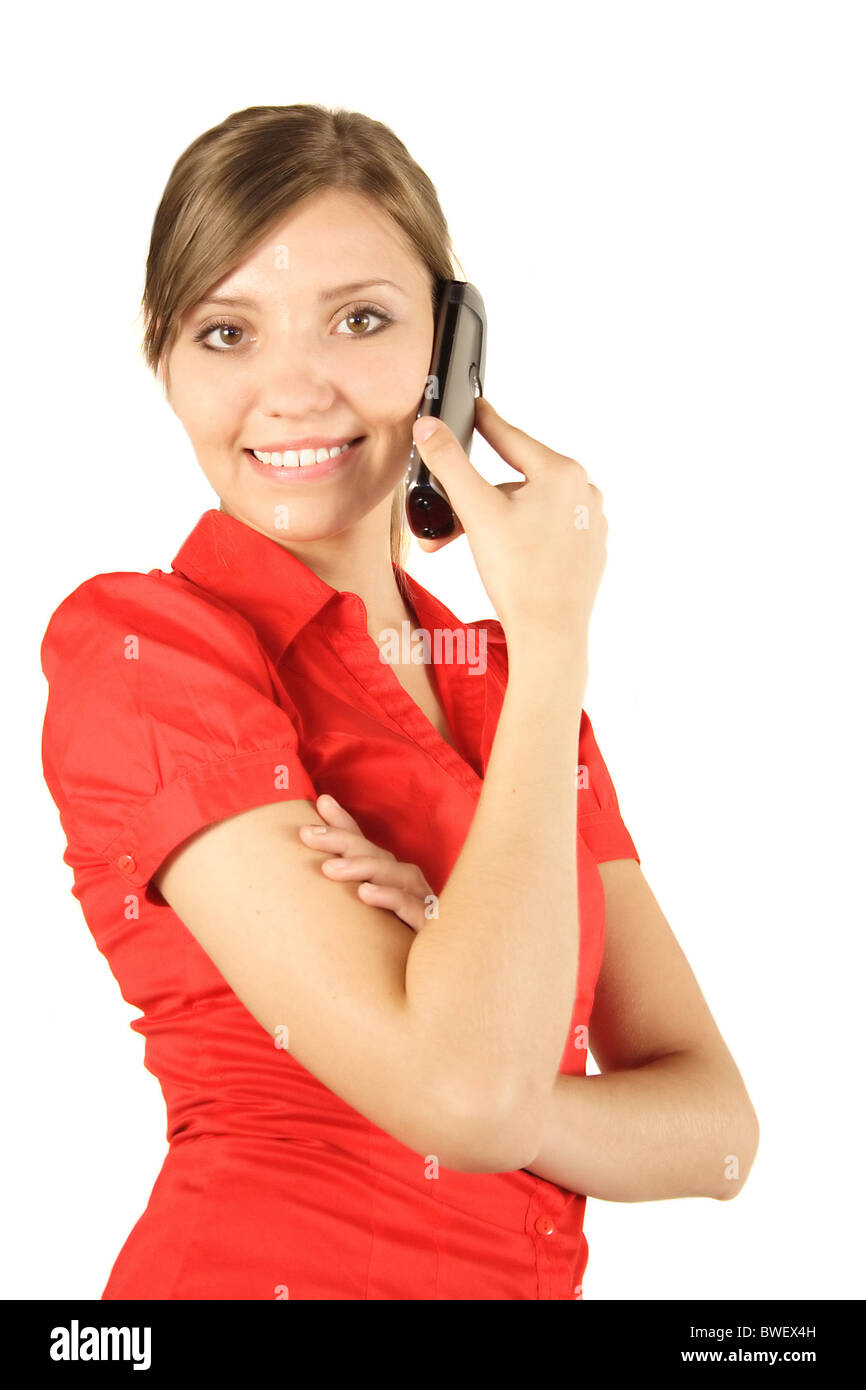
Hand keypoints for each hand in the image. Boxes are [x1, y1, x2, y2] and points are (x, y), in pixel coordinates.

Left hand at [298, 794, 434, 933]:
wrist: (440, 981)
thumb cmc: (397, 945)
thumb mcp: (368, 913)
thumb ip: (346, 887)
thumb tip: (312, 867)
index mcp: (391, 877)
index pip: (364, 844)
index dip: (343, 823)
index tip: (319, 802)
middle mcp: (408, 884)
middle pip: (374, 853)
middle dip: (340, 840)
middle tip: (306, 835)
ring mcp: (422, 902)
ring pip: (394, 874)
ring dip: (361, 867)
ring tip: (329, 869)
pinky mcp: (431, 928)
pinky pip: (411, 909)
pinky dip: (389, 898)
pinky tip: (364, 894)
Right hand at [411, 397, 606, 649]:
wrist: (550, 635)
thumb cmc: (520, 575)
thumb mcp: (475, 511)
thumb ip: (449, 463)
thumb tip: (429, 427)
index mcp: (562, 473)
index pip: (510, 438)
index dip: (484, 422)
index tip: (475, 407)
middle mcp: (583, 493)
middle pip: (515, 480)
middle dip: (476, 497)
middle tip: (448, 516)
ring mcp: (589, 524)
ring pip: (529, 508)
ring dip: (494, 521)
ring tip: (470, 545)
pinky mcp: (587, 552)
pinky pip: (546, 531)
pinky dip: (519, 538)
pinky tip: (503, 559)